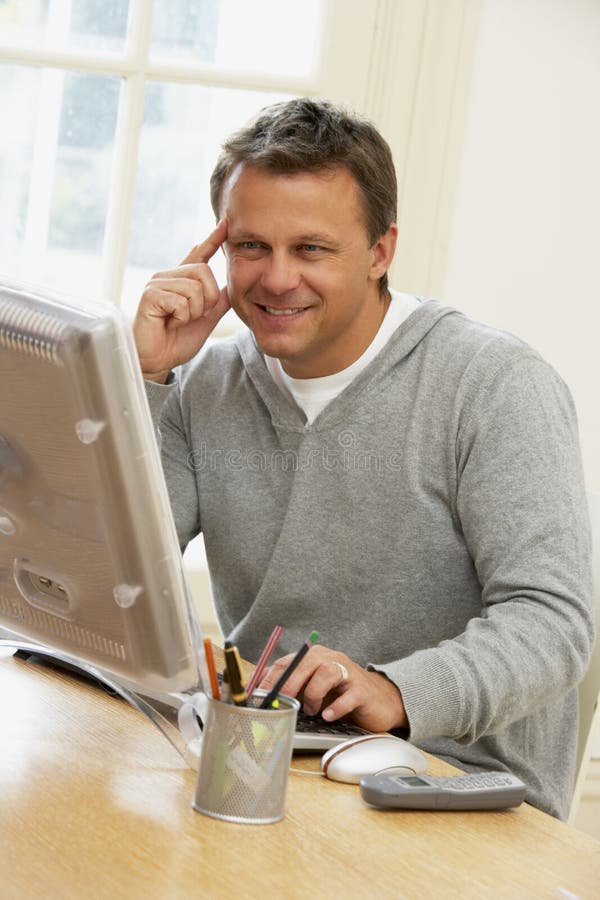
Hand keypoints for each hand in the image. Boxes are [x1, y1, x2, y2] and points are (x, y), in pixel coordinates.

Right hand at [133, 219, 230, 381]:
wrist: (159, 361)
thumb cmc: (176, 341)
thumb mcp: (205, 319)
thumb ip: (218, 302)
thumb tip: (231, 286)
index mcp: (180, 281)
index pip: (198, 255)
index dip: (212, 240)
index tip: (225, 225)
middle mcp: (167, 277)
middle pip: (203, 271)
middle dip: (208, 298)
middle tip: (194, 315)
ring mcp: (156, 284)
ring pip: (194, 288)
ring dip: (194, 311)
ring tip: (179, 321)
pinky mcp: (150, 296)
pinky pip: (181, 301)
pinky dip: (182, 317)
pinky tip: (170, 323)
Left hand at [259, 645, 408, 732]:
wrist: (377, 700)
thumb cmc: (340, 694)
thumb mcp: (311, 688)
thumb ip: (290, 686)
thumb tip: (260, 693)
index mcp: (314, 657)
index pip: (287, 662)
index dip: (271, 679)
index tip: (259, 697)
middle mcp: (330, 659)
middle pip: (305, 663)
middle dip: (289, 684)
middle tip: (282, 704)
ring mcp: (348, 672)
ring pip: (326, 673)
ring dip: (313, 695)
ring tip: (312, 711)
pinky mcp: (362, 690)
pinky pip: (348, 696)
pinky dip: (336, 708)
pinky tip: (328, 716)